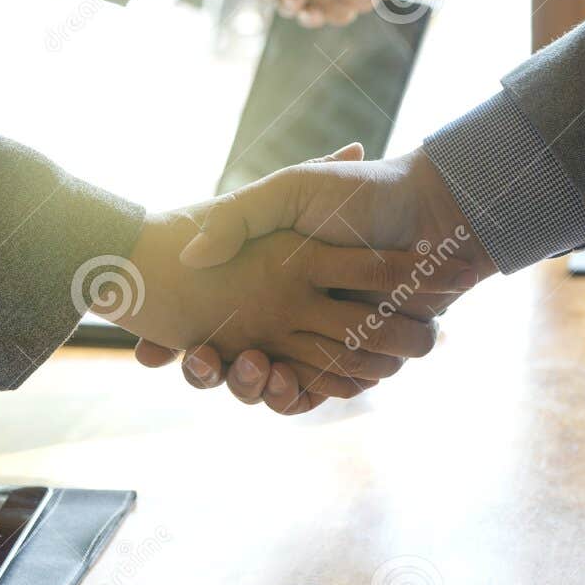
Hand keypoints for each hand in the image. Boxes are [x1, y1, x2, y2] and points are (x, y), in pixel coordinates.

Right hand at [110, 203, 480, 410]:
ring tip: (253, 369)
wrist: (436, 214)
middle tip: (202, 361)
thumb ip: (239, 217)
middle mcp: (285, 313)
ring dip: (253, 387)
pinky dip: (303, 394)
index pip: (202, 320)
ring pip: (270, 385)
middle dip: (207, 372)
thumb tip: (193, 255)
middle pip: (228, 362)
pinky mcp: (358, 361)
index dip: (171, 342)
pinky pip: (320, 391)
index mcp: (264, 277)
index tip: (148, 353)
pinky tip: (290, 381)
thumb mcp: (290, 191)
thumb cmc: (362, 194)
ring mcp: (320, 339)